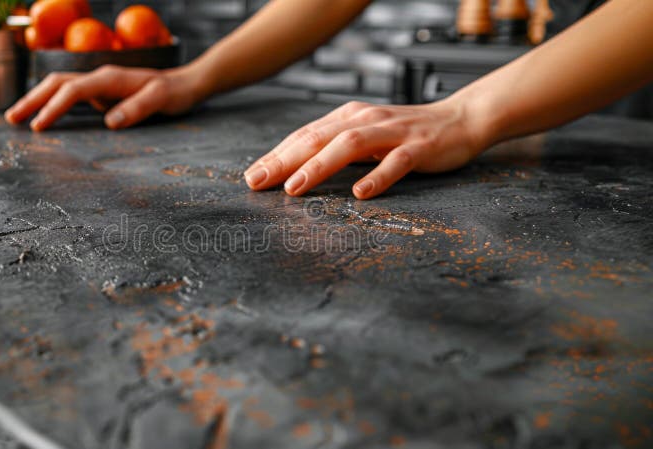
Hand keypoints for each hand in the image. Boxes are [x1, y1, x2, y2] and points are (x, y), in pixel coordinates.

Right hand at [4, 64, 202, 130]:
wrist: (186, 85)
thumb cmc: (175, 92)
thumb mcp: (161, 100)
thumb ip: (137, 108)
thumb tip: (109, 121)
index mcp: (110, 78)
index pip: (72, 91)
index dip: (53, 107)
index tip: (38, 126)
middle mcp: (100, 78)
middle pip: (56, 83)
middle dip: (32, 100)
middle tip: (10, 119)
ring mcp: (100, 85)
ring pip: (60, 87)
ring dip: (37, 100)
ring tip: (17, 118)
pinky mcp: (103, 94)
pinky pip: (71, 96)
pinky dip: (52, 104)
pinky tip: (44, 117)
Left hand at [243, 99, 492, 199]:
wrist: (459, 119)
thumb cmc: (405, 133)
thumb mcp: (364, 136)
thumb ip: (334, 148)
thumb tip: (293, 170)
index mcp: (348, 117)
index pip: (304, 136)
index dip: (276, 156)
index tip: (252, 177)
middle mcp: (366, 120)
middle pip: (318, 138)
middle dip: (285, 161)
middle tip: (258, 182)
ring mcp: (392, 133)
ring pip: (350, 146)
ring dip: (320, 166)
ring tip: (295, 187)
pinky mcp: (419, 148)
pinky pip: (396, 163)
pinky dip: (377, 177)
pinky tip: (361, 193)